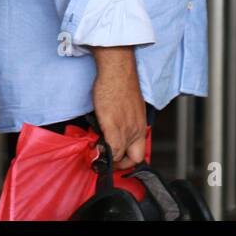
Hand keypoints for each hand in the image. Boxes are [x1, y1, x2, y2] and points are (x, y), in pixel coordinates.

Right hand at [91, 47, 146, 170]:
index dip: (130, 160)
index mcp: (140, 125)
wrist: (117, 71)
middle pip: (134, 159)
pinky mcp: (113, 127)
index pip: (140, 153)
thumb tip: (116, 127)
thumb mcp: (129, 107)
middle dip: (121, 164)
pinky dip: (103, 153)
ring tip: (99, 150)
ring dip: (109, 158)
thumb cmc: (121, 83)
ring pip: (120, 156)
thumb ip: (125, 120)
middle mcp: (136, 130)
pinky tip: (95, 146)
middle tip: (109, 159)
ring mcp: (125, 130)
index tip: (120, 159)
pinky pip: (111, 150)